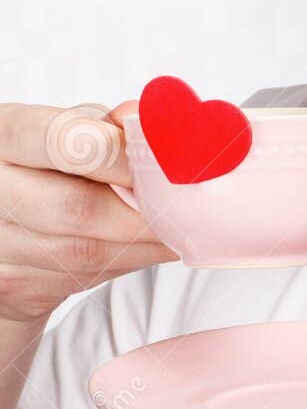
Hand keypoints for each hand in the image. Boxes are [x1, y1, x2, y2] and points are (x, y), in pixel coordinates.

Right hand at [0, 99, 178, 324]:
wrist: (5, 232)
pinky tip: (150, 249)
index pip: (62, 141)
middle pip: (77, 206)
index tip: (164, 164)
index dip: (121, 156)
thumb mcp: (66, 131)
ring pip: (85, 251)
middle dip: (143, 211)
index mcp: (3, 135)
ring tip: (180, 231)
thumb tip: (150, 124)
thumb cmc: (44, 167)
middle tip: (187, 210)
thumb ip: (105, 127)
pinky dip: (128, 263)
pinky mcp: (12, 283)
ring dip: (144, 244)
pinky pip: (83, 278)